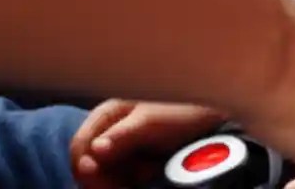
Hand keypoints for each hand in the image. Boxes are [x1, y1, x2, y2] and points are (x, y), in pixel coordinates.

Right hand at [69, 99, 227, 188]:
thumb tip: (96, 150)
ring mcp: (122, 153)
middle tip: (134, 178)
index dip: (85, 163)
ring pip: (106, 179)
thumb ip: (124, 134)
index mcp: (108, 114)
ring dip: (123, 180)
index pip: (80, 145)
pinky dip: (134, 182)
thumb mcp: (152, 121)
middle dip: (105, 177)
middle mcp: (110, 134)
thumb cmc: (184, 112)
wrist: (214, 123)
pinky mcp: (135, 168)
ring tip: (150, 172)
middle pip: (89, 167)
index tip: (93, 174)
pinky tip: (152, 175)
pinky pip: (123, 182)